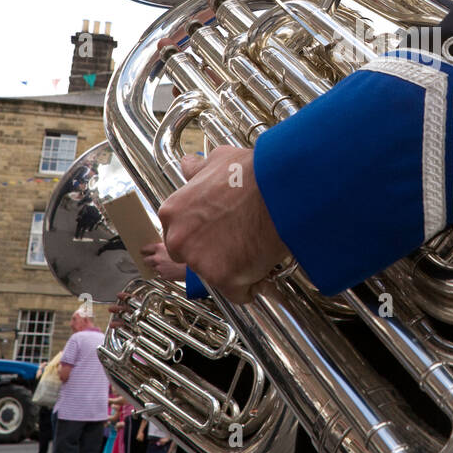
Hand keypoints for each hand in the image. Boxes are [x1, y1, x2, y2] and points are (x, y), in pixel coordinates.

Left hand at [141, 240, 185, 282]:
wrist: (192, 267)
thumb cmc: (185, 256)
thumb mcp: (175, 247)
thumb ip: (166, 248)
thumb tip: (161, 249)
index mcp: (159, 248)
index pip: (145, 249)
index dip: (144, 250)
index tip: (143, 251)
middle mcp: (157, 258)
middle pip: (145, 260)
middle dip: (148, 260)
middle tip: (150, 259)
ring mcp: (159, 268)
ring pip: (153, 268)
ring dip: (156, 266)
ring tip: (165, 265)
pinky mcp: (163, 276)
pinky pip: (161, 274)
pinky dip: (164, 272)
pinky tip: (170, 270)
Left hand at [159, 146, 288, 302]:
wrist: (279, 187)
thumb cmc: (251, 172)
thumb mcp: (218, 160)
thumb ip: (198, 169)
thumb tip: (189, 165)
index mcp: (173, 212)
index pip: (179, 234)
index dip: (203, 233)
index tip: (221, 229)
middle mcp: (179, 239)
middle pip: (192, 258)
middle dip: (212, 254)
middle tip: (238, 240)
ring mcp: (200, 261)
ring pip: (215, 275)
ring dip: (233, 268)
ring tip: (255, 247)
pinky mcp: (224, 279)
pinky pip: (238, 292)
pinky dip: (251, 284)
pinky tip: (262, 265)